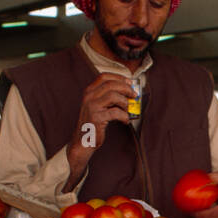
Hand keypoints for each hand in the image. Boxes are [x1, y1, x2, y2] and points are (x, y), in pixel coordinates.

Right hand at [65, 73, 133, 187]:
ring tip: (128, 110)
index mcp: (89, 91)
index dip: (119, 77)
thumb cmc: (94, 123)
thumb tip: (129, 91)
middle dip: (126, 88)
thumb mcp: (99, 106)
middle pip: (111, 84)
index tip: (129, 82)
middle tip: (134, 95)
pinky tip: (125, 120)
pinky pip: (115, 112)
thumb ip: (109, 97)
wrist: (83, 140)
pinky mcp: (96, 118)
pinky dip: (124, 116)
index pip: (104, 76)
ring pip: (113, 96)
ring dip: (125, 102)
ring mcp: (91, 107)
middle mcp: (89, 96)